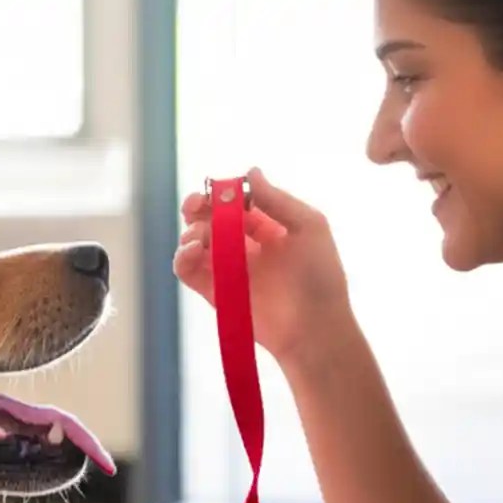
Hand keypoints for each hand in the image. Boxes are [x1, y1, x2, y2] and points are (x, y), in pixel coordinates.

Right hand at [173, 167, 353, 366]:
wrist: (313, 330)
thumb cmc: (319, 277)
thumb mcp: (309, 227)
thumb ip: (277, 199)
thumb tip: (250, 172)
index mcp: (269, 226)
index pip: (237, 201)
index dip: (224, 192)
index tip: (217, 190)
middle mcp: (246, 245)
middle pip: (211, 218)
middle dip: (199, 207)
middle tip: (195, 205)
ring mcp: (228, 268)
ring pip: (195, 240)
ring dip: (192, 231)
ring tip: (203, 238)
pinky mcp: (214, 291)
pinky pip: (188, 269)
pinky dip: (182, 257)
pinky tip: (193, 251)